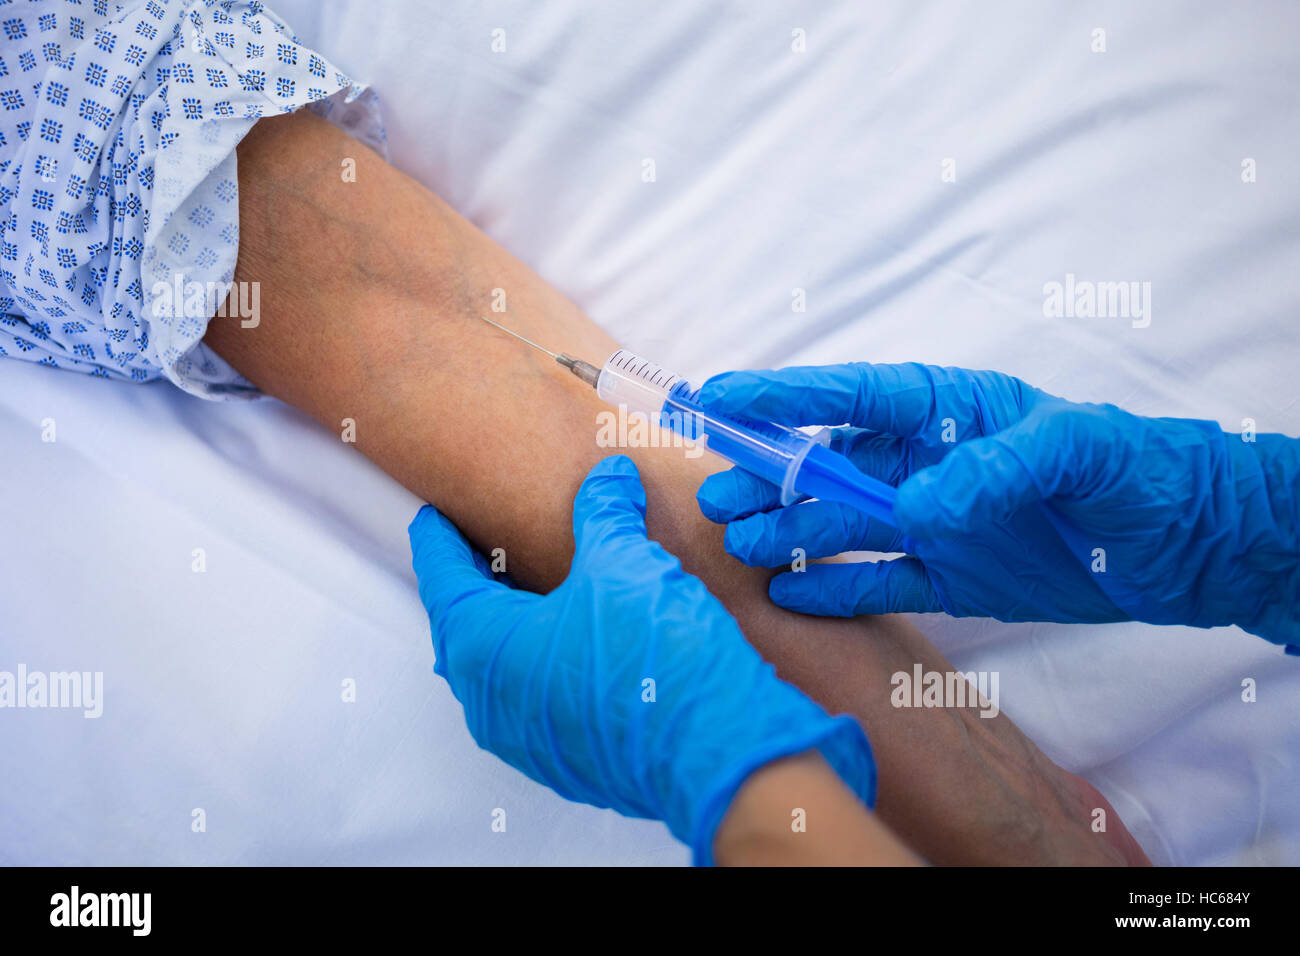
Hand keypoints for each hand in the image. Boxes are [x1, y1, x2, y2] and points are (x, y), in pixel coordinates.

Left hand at [409, 455, 875, 861]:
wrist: (717, 752)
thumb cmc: (656, 658)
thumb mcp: (626, 562)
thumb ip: (605, 512)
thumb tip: (608, 478)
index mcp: (484, 646)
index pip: (443, 578)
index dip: (438, 539)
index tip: (434, 516)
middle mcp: (490, 700)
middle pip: (464, 627)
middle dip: (473, 582)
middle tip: (483, 545)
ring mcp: (526, 740)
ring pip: (501, 669)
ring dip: (512, 626)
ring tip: (534, 589)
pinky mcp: (567, 762)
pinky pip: (536, 701)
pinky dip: (544, 664)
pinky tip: (579, 642)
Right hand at [696, 363, 1299, 645]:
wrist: (1188, 547)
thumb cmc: (1138, 474)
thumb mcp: (1078, 451)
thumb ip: (996, 468)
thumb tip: (914, 507)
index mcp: (947, 411)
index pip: (847, 396)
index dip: (778, 397)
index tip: (715, 398)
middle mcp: (926, 464)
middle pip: (826, 465)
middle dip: (768, 476)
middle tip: (717, 496)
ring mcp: (932, 522)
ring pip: (840, 525)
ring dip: (788, 533)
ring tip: (740, 546)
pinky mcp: (949, 576)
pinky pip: (876, 582)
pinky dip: (831, 590)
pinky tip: (787, 596)